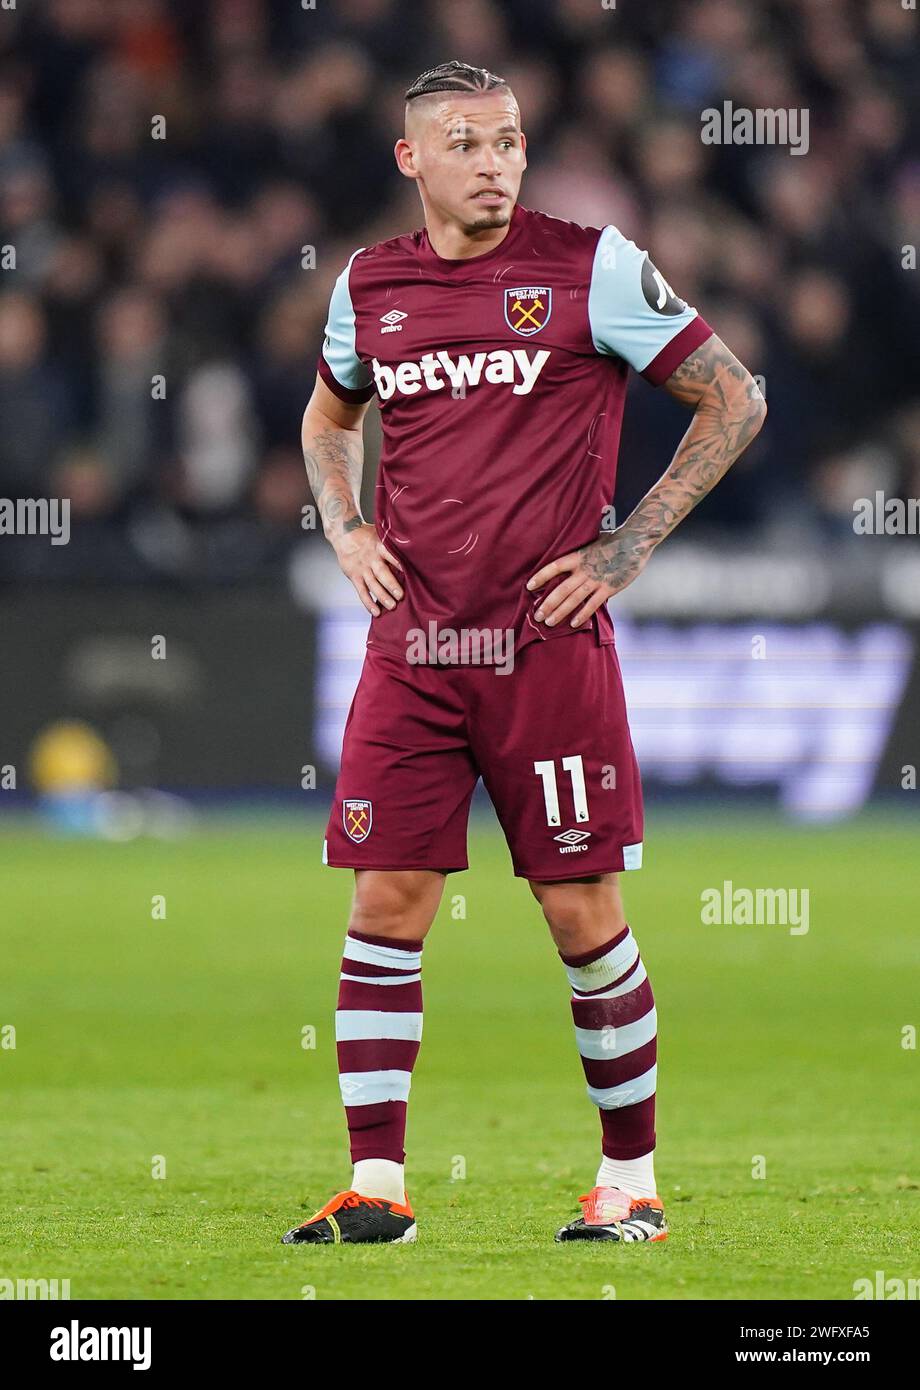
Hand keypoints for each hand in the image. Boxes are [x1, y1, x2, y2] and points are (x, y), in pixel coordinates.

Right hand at [334, 523, 403, 617]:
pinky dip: (368, 603)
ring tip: (392, 606)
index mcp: (379, 547)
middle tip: (400, 595)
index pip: (389, 554)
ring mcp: (362, 569)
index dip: (398, 563)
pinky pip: (362, 592)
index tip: (408, 570)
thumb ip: (393, 545)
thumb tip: (414, 553)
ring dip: (382, 596)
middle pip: (381, 573)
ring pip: (372, 584)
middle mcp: (371, 559)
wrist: (345, 535)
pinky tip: (376, 612)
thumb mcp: (380, 535)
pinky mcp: (355, 577)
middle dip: (391, 585)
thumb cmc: (368, 537)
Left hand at [526, 528, 649, 627]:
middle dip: (547, 603)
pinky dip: (583, 614)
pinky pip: (593, 604)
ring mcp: (596, 579)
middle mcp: (584, 569)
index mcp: (578, 556)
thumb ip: (581, 558)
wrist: (635, 540)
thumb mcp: (592, 545)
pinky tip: (574, 624)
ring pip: (574, 598)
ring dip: (560, 612)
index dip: (541, 576)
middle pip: (561, 588)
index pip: (554, 567)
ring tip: (548, 622)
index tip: (529, 586)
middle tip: (536, 616)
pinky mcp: (609, 587)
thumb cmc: (613, 542)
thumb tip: (570, 566)